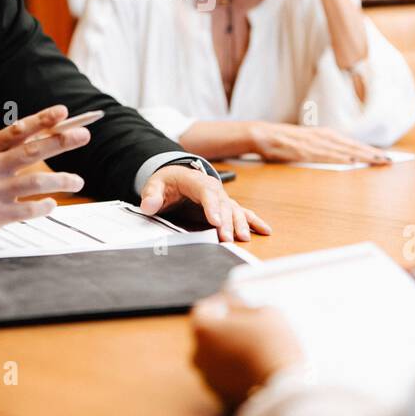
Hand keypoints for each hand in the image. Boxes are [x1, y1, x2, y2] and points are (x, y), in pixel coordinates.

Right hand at [0, 105, 89, 245]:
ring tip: (78, 181)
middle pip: (32, 151)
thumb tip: (38, 139)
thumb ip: (1, 151)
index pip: (16, 130)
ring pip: (37, 183)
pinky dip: (45, 206)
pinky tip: (52, 204)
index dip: (42, 119)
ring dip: (63, 180)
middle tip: (84, 135)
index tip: (63, 112)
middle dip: (62, 142)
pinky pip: (29, 210)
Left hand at [138, 164, 270, 241]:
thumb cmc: (166, 183)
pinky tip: (265, 230)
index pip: (206, 193)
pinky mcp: (225, 207)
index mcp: (196, 181)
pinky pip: (242, 212)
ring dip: (240, 224)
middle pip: (223, 204)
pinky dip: (253, 221)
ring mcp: (222, 198)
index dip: (212, 207)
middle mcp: (213, 189)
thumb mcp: (154, 185)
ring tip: (243, 238)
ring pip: (234, 210)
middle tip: (227, 238)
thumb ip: (151, 195)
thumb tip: (149, 205)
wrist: (176, 178)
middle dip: (227, 222)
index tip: (215, 221)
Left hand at [191, 296, 303, 410]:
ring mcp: (207, 378)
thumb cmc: (273, 346)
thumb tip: (235, 309)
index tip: (236, 303)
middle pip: (206, 335)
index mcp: (203, 330)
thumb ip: (243, 308)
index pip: (203, 310)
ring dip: (228, 350)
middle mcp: (198, 355)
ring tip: (253, 348)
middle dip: (223, 328)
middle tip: (246, 325)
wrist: (282, 389)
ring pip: (214, 357)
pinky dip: (234, 370)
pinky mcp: (219, 396)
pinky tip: (254, 366)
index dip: (221, 303)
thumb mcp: (264, 312)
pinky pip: (224, 377)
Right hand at [248, 121, 388, 164]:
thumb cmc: (285, 141)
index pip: (352, 143)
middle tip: (390, 160)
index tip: (385, 157)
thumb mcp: (308, 143)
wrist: (264, 134)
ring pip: (344, 150)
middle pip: (353, 146)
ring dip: (362, 155)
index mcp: (326, 135)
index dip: (369, 150)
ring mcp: (316, 143)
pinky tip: (352, 161)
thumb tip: (340, 159)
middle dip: (372, 153)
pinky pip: (327, 155)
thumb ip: (323, 149)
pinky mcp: (306, 150)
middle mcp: (324, 136)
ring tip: (378, 161)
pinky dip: (341, 157)